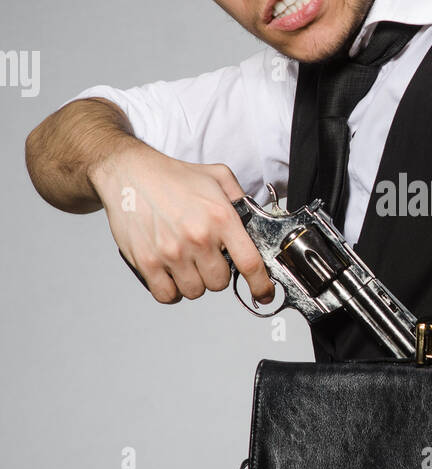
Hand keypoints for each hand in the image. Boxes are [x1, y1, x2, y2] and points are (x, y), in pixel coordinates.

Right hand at [90, 142, 274, 305]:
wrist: (129, 173)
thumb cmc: (172, 176)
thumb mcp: (218, 176)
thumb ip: (241, 199)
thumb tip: (256, 222)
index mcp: (220, 217)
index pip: (250, 263)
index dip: (261, 285)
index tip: (264, 293)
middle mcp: (198, 237)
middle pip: (219, 283)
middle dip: (216, 273)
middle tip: (206, 257)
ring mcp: (171, 252)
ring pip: (194, 291)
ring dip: (194, 282)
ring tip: (186, 262)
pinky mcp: (147, 262)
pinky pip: (167, 295)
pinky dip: (171, 290)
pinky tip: (171, 273)